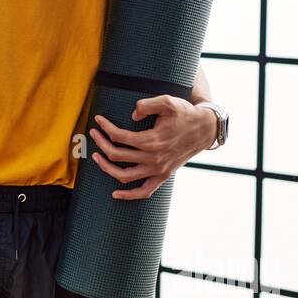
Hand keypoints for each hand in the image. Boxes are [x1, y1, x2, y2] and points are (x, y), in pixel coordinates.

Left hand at [87, 95, 218, 199]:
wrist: (204, 129)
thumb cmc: (184, 114)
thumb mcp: (168, 102)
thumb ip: (147, 105)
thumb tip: (132, 115)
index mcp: (152, 140)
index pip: (119, 137)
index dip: (105, 128)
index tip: (98, 119)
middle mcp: (153, 158)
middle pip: (117, 155)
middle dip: (101, 143)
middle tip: (93, 133)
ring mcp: (158, 170)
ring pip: (124, 176)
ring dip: (106, 168)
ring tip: (96, 156)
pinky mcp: (163, 176)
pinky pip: (143, 192)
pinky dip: (128, 195)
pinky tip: (115, 193)